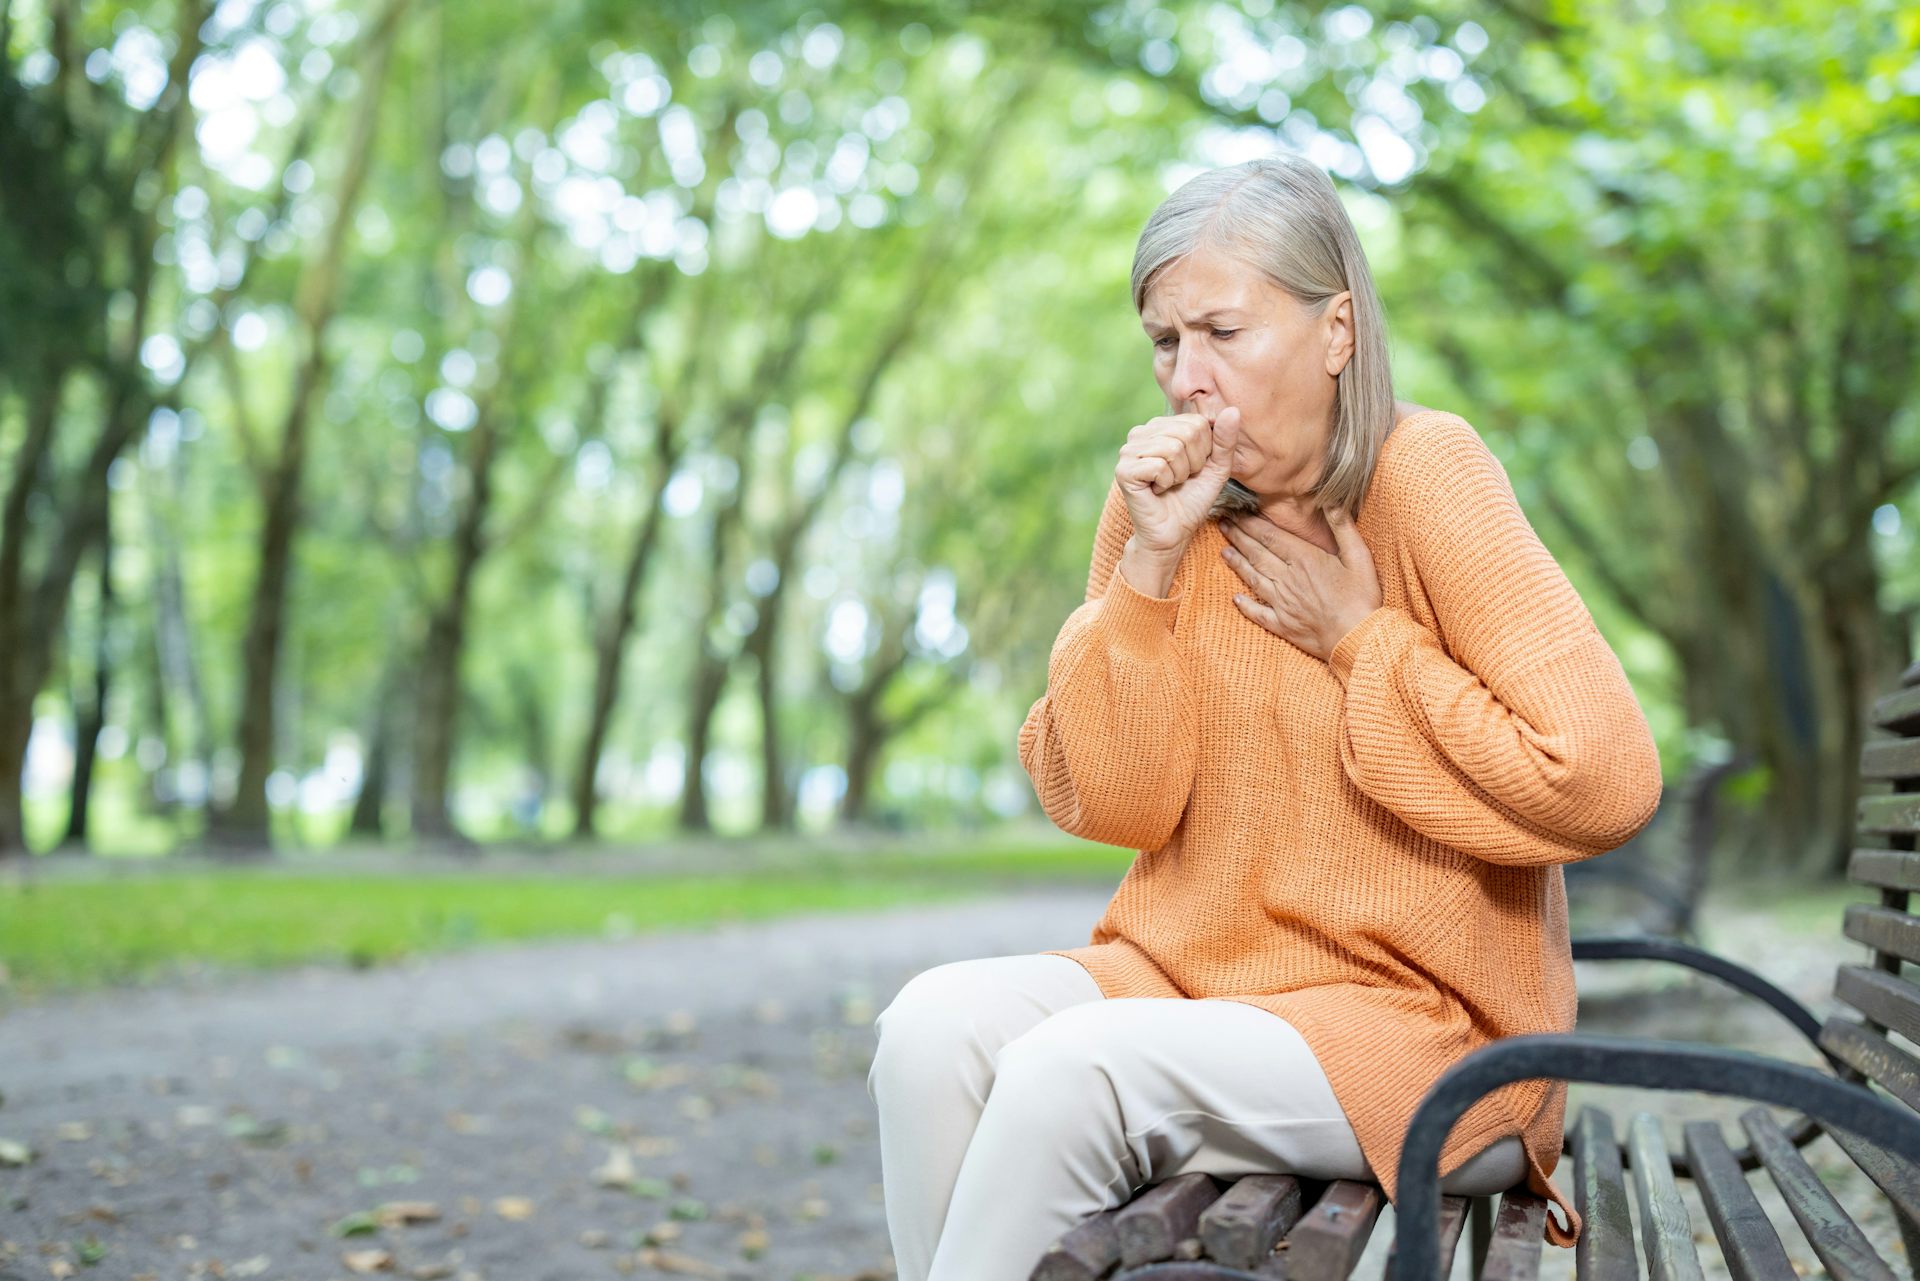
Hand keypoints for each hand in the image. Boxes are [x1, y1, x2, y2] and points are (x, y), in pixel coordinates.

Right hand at [1115, 405, 1243, 556]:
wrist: (1173, 532)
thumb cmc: (1192, 499)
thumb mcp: (1217, 467)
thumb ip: (1225, 440)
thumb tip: (1232, 410)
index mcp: (1161, 426)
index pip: (1197, 422)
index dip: (1204, 451)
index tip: (1192, 469)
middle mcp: (1140, 432)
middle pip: (1186, 433)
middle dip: (1193, 463)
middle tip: (1180, 479)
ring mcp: (1128, 450)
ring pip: (1173, 448)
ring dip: (1180, 474)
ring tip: (1169, 484)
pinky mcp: (1124, 470)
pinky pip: (1159, 465)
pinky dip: (1166, 483)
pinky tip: (1157, 490)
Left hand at [1219, 505, 1382, 661]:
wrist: (1358, 638)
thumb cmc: (1362, 597)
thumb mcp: (1359, 556)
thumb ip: (1343, 528)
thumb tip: (1331, 502)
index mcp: (1304, 560)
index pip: (1269, 536)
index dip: (1250, 524)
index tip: (1237, 512)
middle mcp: (1287, 579)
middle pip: (1256, 554)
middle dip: (1238, 537)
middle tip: (1223, 524)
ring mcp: (1281, 603)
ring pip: (1253, 579)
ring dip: (1237, 564)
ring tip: (1224, 552)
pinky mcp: (1282, 625)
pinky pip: (1257, 613)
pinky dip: (1245, 605)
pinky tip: (1235, 598)